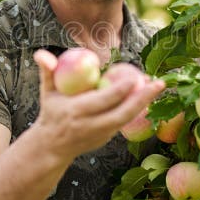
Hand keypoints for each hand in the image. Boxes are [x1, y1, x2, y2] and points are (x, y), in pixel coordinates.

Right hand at [32, 49, 165, 158]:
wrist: (51, 147)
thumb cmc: (51, 112)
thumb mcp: (46, 92)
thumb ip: (47, 71)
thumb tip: (41, 53)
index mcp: (77, 111)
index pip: (104, 100)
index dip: (122, 89)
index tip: (135, 75)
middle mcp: (92, 126)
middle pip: (123, 112)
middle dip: (143, 98)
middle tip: (159, 82)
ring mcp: (101, 135)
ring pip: (128, 120)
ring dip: (145, 104)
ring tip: (157, 86)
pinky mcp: (107, 139)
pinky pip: (125, 122)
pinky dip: (137, 110)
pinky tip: (147, 95)